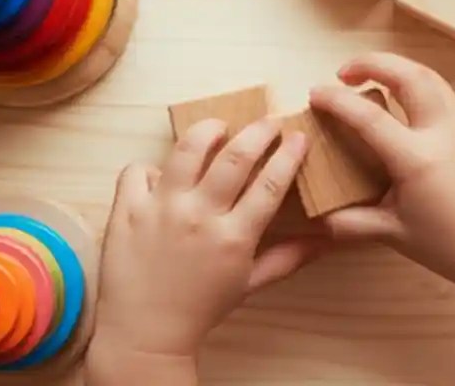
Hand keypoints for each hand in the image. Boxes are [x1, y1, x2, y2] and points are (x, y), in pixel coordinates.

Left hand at [86, 118, 321, 380]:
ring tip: (219, 129)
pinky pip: (138, 169)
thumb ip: (287, 258)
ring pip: (187, 150)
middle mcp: (199, 217)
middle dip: (258, 131)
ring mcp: (161, 209)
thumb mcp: (249, 284)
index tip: (297, 136)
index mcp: (234, 237)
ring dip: (208, 131)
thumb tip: (327, 241)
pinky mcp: (128, 210)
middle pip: (235, 157)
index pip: (270, 184)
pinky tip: (163, 175)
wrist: (145, 333)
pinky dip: (151, 166)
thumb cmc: (201, 308)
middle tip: (268, 122)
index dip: (288, 154)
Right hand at [309, 53, 454, 296]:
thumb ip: (352, 222)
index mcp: (418, 158)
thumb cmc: (452, 247)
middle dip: (372, 62)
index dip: (336, 100)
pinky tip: (402, 105)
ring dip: (397, 69)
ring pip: (430, 79)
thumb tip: (318, 218)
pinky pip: (443, 96)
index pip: (369, 116)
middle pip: (408, 75)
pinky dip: (416, 86)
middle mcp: (443, 133)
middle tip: (343, 72)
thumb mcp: (395, 235)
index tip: (314, 94)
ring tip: (371, 78)